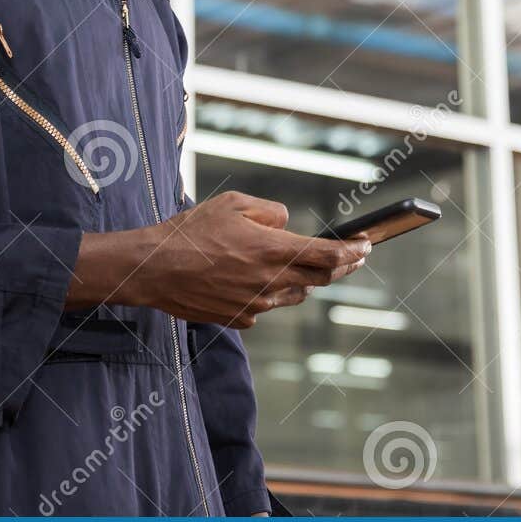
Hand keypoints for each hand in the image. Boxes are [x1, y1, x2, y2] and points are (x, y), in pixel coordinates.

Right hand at [125, 192, 368, 328]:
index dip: (353, 252)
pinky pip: (266, 304)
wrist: (154, 270)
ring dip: (304, 279)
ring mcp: (256, 305)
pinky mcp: (240, 319)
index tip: (366, 246)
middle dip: (341, 266)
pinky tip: (252, 277)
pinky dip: (270, 291)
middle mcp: (270, 282)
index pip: (328, 256)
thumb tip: (287, 224)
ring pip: (294, 293)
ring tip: (300, 263)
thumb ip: (270, 212)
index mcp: (272, 251)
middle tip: (354, 256)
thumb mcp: (233, 203)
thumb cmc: (190, 232)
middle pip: (320, 278)